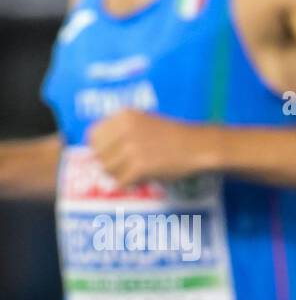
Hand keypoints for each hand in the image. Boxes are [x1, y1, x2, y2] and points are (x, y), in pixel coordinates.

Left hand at [85, 111, 211, 187]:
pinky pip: (122, 182)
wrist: (199, 146)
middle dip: (109, 164)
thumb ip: (121, 131)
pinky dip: (131, 184)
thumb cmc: (174, 137)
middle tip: (124, 168)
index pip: (93, 135)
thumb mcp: (144, 122)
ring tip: (135, 174)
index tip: (109, 155)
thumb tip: (97, 152)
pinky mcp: (140, 167)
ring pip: (109, 170)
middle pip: (99, 155)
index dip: (99, 148)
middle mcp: (124, 130)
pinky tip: (143, 179)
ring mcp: (132, 149)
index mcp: (124, 115)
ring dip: (120, 175)